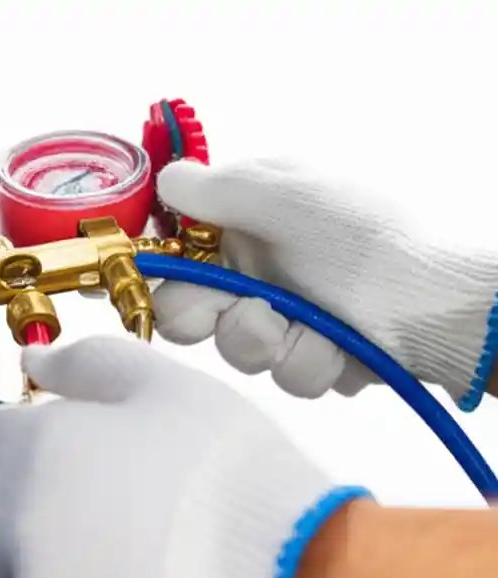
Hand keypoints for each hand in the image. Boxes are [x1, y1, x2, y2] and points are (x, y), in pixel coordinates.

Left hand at [0, 336, 368, 577]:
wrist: (281, 572)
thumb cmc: (228, 472)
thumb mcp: (163, 384)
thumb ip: (85, 364)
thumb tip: (36, 357)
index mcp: (33, 449)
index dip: (36, 443)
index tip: (81, 455)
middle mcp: (15, 521)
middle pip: (4, 514)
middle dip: (45, 512)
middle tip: (122, 514)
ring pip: (27, 577)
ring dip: (62, 571)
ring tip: (139, 564)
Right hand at [154, 159, 497, 407]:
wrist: (434, 301)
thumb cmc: (360, 236)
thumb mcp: (283, 194)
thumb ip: (212, 189)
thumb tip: (165, 180)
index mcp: (243, 221)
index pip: (172, 253)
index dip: (164, 275)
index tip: (175, 285)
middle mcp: (255, 267)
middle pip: (188, 314)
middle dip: (220, 321)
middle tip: (255, 314)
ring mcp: (282, 315)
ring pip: (236, 351)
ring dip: (273, 345)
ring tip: (314, 331)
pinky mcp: (308, 355)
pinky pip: (283, 375)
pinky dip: (311, 363)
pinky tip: (339, 348)